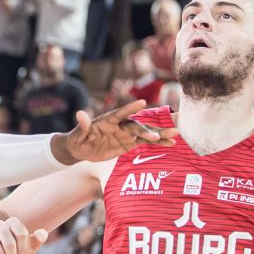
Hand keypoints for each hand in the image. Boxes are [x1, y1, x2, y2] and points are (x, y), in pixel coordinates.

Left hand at [55, 100, 176, 164]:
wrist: (81, 149)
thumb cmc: (77, 139)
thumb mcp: (77, 134)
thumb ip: (82, 125)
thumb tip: (80, 114)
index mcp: (107, 120)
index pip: (120, 113)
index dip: (130, 108)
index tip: (142, 103)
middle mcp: (120, 125)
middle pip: (137, 125)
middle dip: (149, 129)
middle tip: (160, 133)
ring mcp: (126, 134)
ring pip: (145, 133)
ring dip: (160, 134)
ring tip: (176, 133)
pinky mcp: (129, 143)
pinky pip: (145, 143)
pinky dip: (158, 143)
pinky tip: (171, 144)